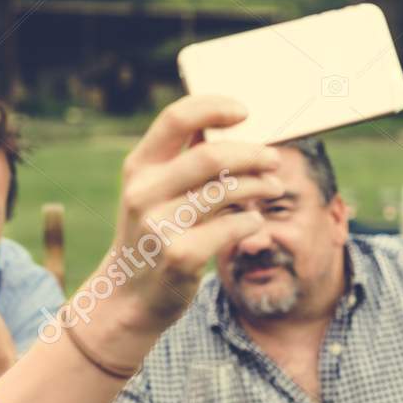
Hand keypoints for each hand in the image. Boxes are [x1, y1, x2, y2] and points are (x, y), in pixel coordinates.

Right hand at [95, 96, 285, 342]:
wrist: (129, 295)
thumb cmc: (154, 233)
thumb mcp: (154, 192)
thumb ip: (183, 160)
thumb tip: (229, 125)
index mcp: (139, 167)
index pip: (176, 119)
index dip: (214, 107)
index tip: (244, 112)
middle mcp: (144, 193)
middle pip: (210, 156)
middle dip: (252, 154)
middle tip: (273, 159)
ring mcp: (159, 226)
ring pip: (226, 191)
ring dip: (259, 186)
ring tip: (272, 187)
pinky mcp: (179, 257)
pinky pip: (232, 227)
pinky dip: (251, 222)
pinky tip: (254, 222)